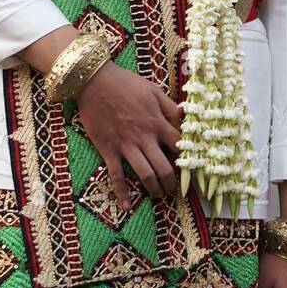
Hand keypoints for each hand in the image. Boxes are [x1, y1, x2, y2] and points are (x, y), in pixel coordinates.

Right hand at [76, 62, 182, 210]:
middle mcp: (145, 137)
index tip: (191, 168)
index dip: (188, 159)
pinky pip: (116, 175)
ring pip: (145, 174)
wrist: (94, 81)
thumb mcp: (154, 90)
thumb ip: (170, 107)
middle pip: (165, 167)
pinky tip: (127, 206)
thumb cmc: (126, 84)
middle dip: (173, 182)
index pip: (180, 146)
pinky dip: (122, 192)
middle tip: (175, 189)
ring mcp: (126, 145)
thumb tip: (186, 118)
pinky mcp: (108, 149)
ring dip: (155, 189)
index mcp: (158, 122)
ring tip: (159, 196)